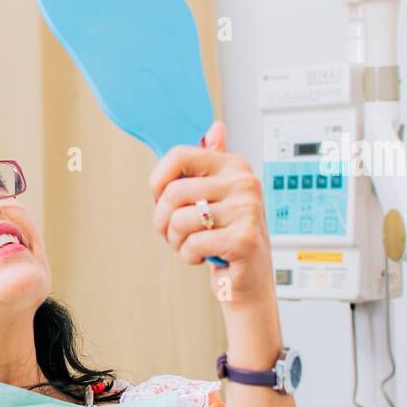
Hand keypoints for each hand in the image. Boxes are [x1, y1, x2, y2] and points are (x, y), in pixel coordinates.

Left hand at [149, 121, 276, 308]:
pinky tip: (204, 257)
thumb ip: (213, 162)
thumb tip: (215, 128)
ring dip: (176, 241)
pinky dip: (189, 256)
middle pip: (173, 192)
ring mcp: (247, 210)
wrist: (248, 278)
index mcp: (234, 166)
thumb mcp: (219, 195)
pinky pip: (193, 243)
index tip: (160, 198)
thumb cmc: (227, 235)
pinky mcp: (244, 239)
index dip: (158, 180)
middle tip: (174, 233)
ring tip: (191, 245)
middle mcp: (244, 183)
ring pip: (180, 220)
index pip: (180, 154)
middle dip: (163, 221)